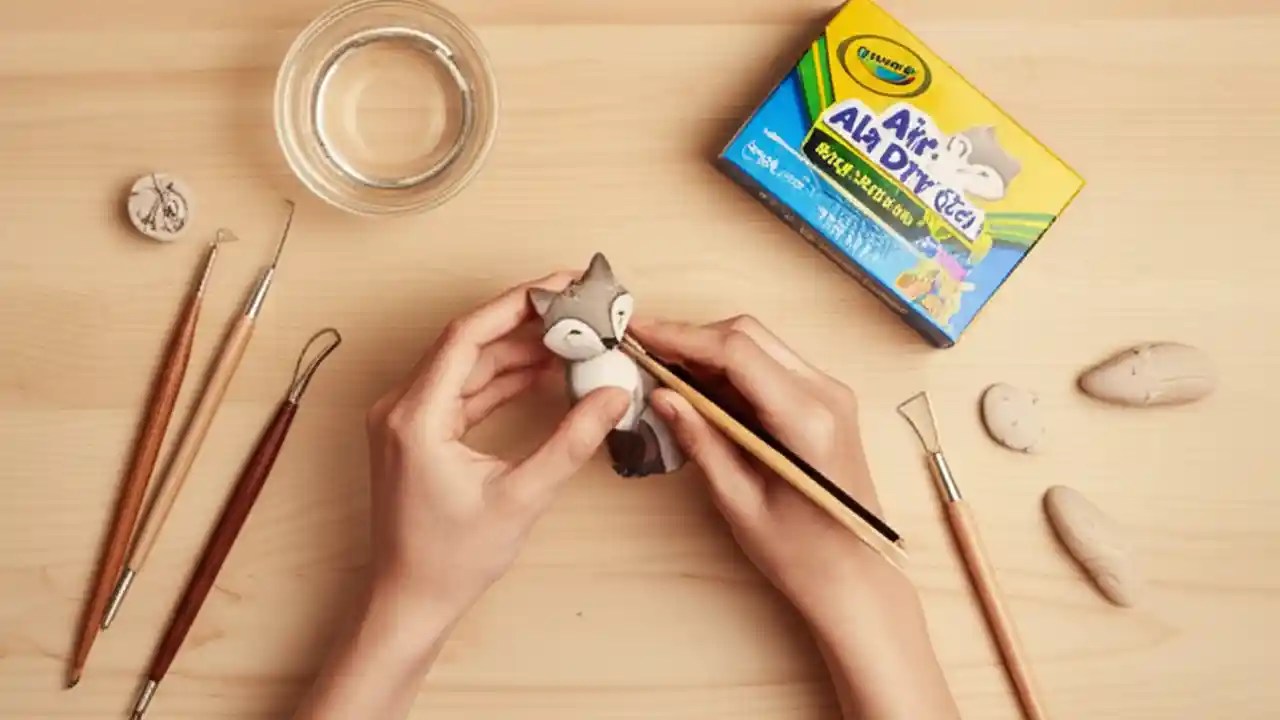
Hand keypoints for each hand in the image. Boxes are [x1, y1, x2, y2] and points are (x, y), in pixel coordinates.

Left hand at [365, 274, 629, 624]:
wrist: (410, 600)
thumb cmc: (452, 559)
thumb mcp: (522, 497)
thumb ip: (571, 441)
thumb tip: (613, 395)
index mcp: (416, 416)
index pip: (467, 335)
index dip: (517, 304)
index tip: (559, 286)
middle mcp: (402, 407)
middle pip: (468, 341)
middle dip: (524, 320)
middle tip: (575, 304)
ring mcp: (407, 418)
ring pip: (468, 363)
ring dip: (517, 349)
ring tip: (570, 335)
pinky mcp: (419, 431)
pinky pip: (464, 389)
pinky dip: (503, 379)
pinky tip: (544, 370)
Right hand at [633, 315, 957, 717]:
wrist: (856, 576)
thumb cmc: (801, 553)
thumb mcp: (739, 501)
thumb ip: (701, 442)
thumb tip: (661, 394)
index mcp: (807, 419)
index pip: (736, 351)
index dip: (680, 336)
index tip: (637, 335)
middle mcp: (826, 394)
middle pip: (747, 335)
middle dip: (691, 338)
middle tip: (642, 354)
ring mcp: (830, 394)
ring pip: (758, 344)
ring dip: (708, 351)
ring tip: (662, 371)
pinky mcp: (824, 401)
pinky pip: (770, 366)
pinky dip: (730, 369)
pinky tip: (698, 389)